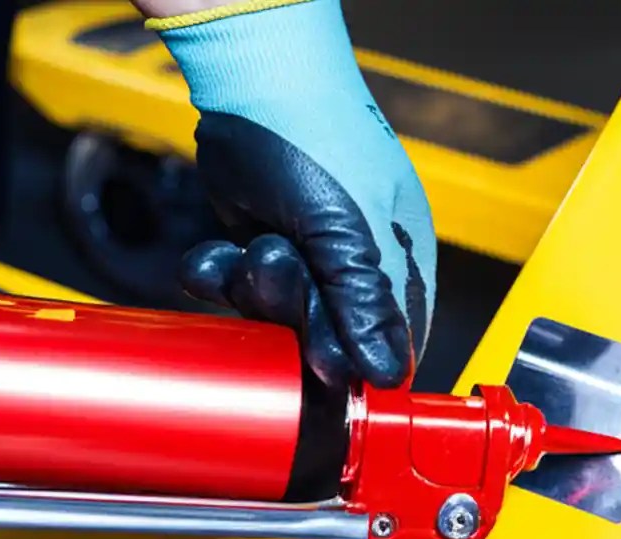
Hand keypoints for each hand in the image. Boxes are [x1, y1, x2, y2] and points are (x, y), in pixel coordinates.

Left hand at [152, 0, 435, 388]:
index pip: (395, 346)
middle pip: (330, 338)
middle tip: (279, 267)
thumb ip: (364, 305)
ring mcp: (309, 260)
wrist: (253, 79)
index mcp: (402, 266)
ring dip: (253, 289)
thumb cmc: (319, 140)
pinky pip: (240, 290)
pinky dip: (221, 274)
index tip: (323, 364)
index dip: (358, 364)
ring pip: (279, 317)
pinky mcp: (264, 248)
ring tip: (253, 248)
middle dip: (295, 313)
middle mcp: (359, 268)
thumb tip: (389, 376)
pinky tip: (218, 253)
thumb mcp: (348, 232)